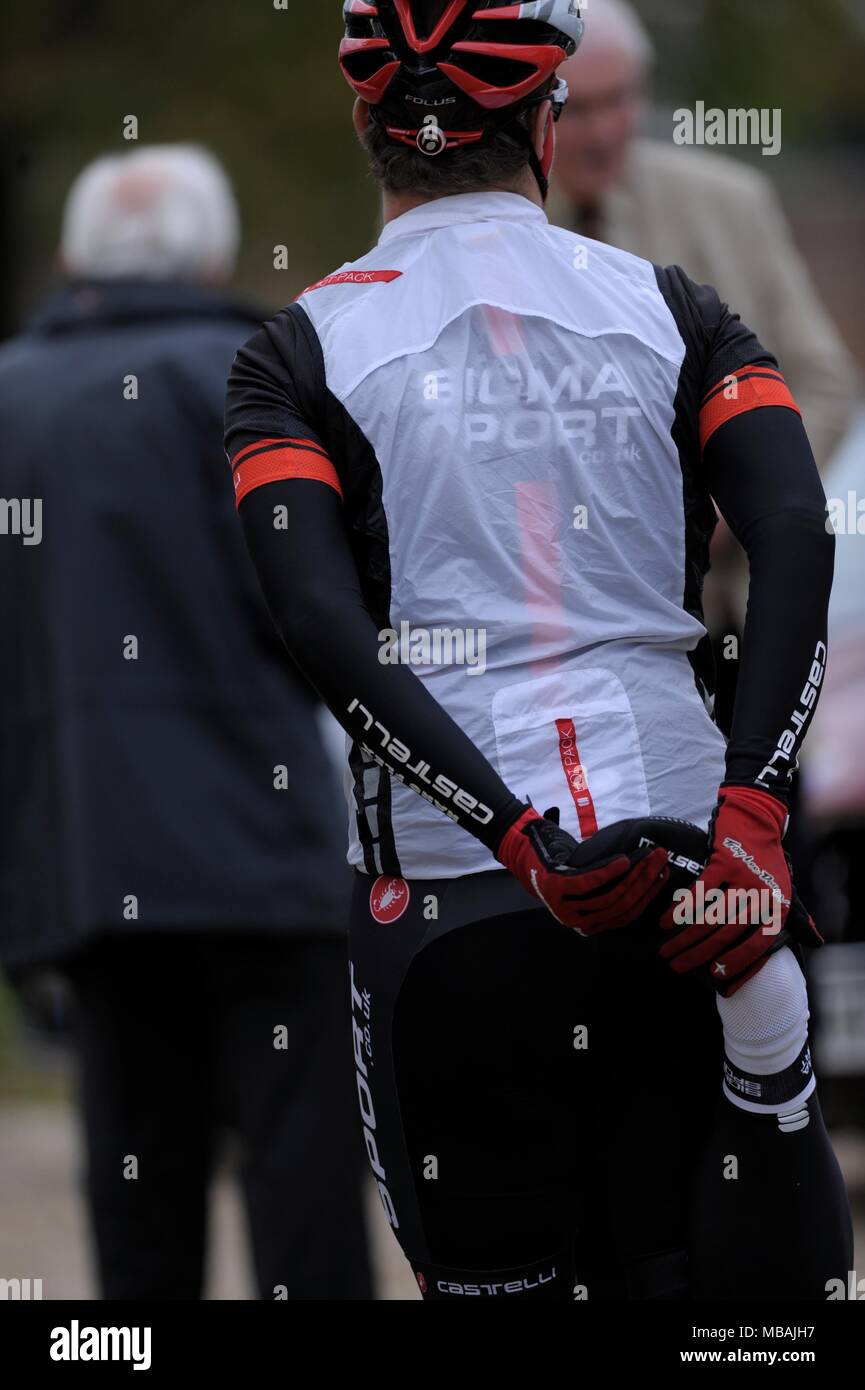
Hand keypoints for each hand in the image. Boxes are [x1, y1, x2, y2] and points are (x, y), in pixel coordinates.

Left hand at [497, 806, 669, 933]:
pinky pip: (589, 883)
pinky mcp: (558, 888)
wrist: (524, 852)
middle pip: (623, 904)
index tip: (664, 874)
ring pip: (611, 896)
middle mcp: (578, 922)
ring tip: (649, 855)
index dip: (648, 894)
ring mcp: (566, 907)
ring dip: (634, 874)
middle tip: (662, 859)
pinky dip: (609, 871)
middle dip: (647, 881)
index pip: (627, 914)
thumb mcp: (587, 885)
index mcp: (589, 923)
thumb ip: (611, 889)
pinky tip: (624, 860)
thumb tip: (648, 878)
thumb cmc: (561, 866)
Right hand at [658, 784, 821, 994]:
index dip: (731, 964)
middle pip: (726, 935)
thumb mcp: (782, 890)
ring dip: (683, 937)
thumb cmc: (765, 859)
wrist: (758, 817)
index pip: (755, 947)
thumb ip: (785, 919)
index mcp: (778, 908)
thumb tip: (808, 944)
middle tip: (676, 964)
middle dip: (697, 954)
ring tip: (667, 947)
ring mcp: (743, 879)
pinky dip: (679, 910)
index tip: (710, 974)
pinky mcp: (723, 863)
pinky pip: (698, 894)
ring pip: (709, 917)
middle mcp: (763, 896)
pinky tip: (666, 921)